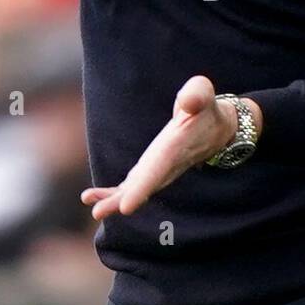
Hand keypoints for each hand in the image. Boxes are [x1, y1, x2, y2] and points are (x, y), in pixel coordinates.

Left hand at [80, 76, 260, 219]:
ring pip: (136, 189)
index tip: (126, 206)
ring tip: (88, 200)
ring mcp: (160, 170)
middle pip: (145, 185)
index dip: (144, 185)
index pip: (160, 166)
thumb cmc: (206, 107)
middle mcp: (168, 163)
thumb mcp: (204, 93)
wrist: (216, 128)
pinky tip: (91, 197)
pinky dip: (113, 193)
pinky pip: (132, 186)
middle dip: (122, 199)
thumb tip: (189, 102)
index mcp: (178, 144)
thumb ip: (198, 95)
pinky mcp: (152, 171)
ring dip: (112, 199)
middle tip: (98, 212)